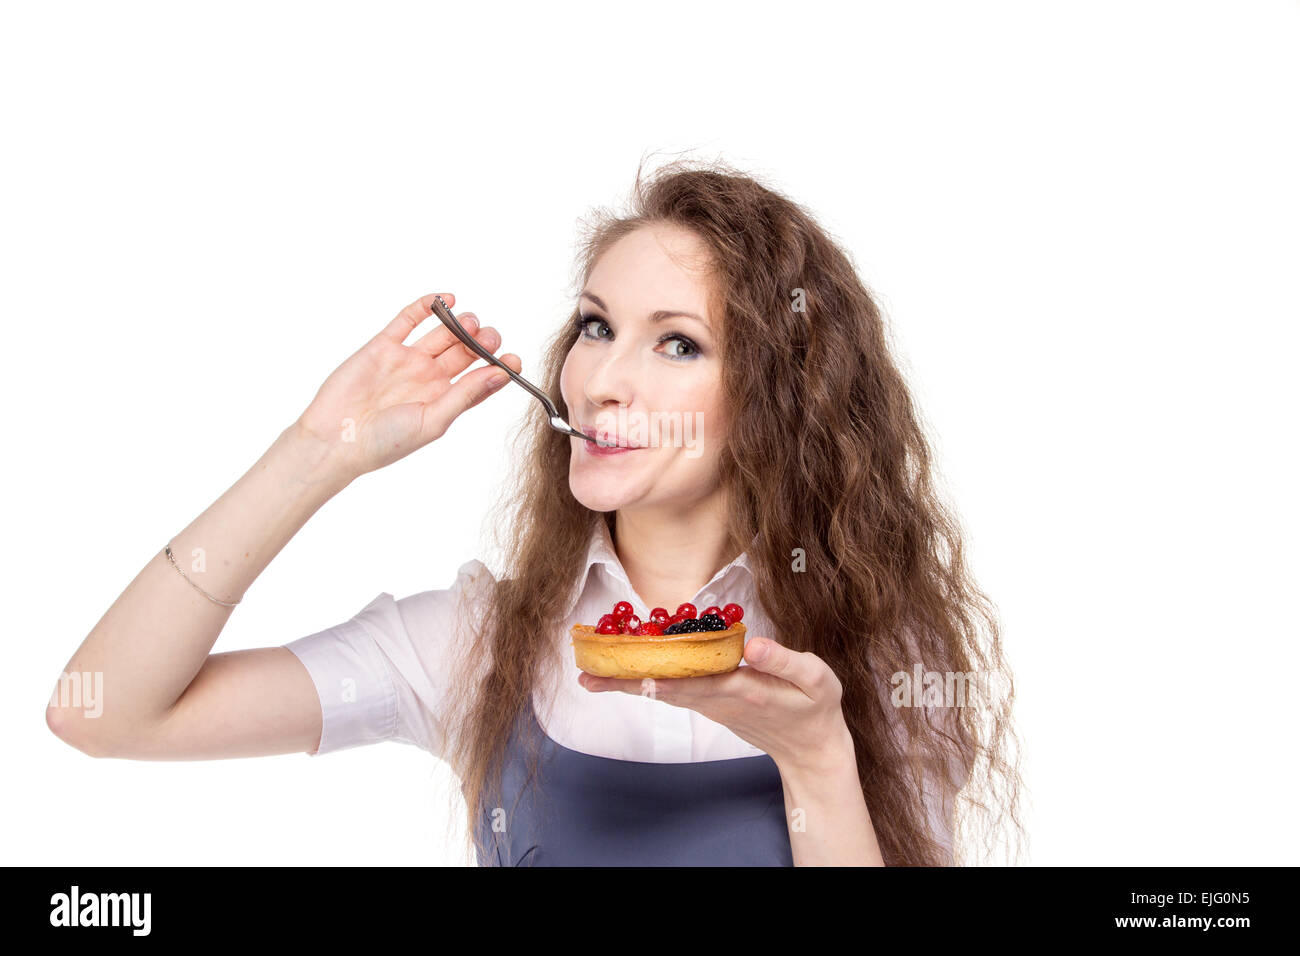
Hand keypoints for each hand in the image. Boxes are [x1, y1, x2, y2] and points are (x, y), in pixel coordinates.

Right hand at [294, 292, 521, 481]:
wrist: (335, 438)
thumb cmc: (385, 442)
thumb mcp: (433, 421)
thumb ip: (465, 395)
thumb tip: (499, 375)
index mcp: (443, 401)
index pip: (479, 380)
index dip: (498, 367)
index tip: (514, 359)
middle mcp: (428, 379)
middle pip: (464, 352)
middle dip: (481, 341)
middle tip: (491, 336)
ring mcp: (406, 360)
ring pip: (441, 334)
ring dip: (460, 324)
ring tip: (471, 322)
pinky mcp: (383, 345)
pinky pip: (408, 320)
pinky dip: (426, 307)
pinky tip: (445, 298)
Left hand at [578, 636, 854, 775]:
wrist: (812, 748)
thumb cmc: (816, 708)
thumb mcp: (816, 680)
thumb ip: (784, 661)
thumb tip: (751, 644)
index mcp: (742, 690)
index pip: (691, 680)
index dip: (655, 674)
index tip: (623, 668)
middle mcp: (719, 699)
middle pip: (665, 688)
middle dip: (625, 681)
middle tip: (585, 675)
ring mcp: (712, 704)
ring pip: (665, 691)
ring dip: (628, 683)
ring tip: (591, 675)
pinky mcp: (711, 704)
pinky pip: (675, 692)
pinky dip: (648, 682)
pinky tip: (626, 674)